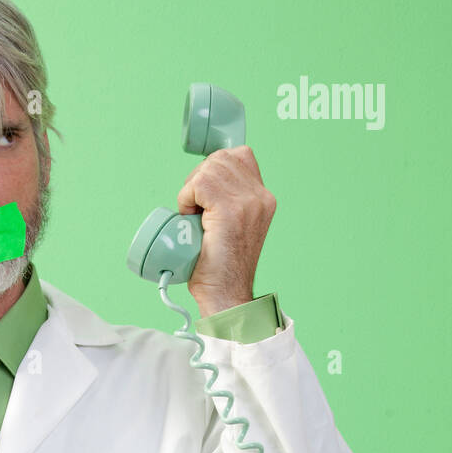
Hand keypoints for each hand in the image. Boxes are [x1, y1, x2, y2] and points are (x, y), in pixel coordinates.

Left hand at [176, 146, 275, 315]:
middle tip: (195, 208)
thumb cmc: (220, 269)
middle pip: (221, 158)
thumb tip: (202, 180)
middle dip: (199, 177)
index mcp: (264, 199)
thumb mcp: (231, 225)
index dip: (214, 169)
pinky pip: (200, 184)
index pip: (239, 156)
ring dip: (192, 189)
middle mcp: (261, 197)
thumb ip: (228, 200)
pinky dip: (187, 198)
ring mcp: (248, 202)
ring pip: (209, 168)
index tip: (204, 197)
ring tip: (194, 216)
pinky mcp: (231, 211)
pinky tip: (190, 218)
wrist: (225, 296)